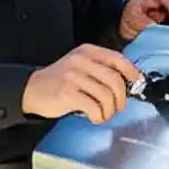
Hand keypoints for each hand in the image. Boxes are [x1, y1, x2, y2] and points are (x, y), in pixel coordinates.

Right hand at [22, 44, 142, 123]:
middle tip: (118, 106)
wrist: (32, 89)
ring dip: (110, 110)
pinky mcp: (68, 93)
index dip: (131, 72)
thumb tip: (128, 81)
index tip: (136, 82)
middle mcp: (81, 61)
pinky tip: (95, 117)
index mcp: (88, 51)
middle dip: (121, 98)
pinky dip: (99, 116)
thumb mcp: (80, 65)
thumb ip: (101, 69)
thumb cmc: (60, 80)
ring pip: (106, 96)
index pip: (118, 59)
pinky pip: (94, 107)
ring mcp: (74, 76)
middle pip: (115, 80)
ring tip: (104, 114)